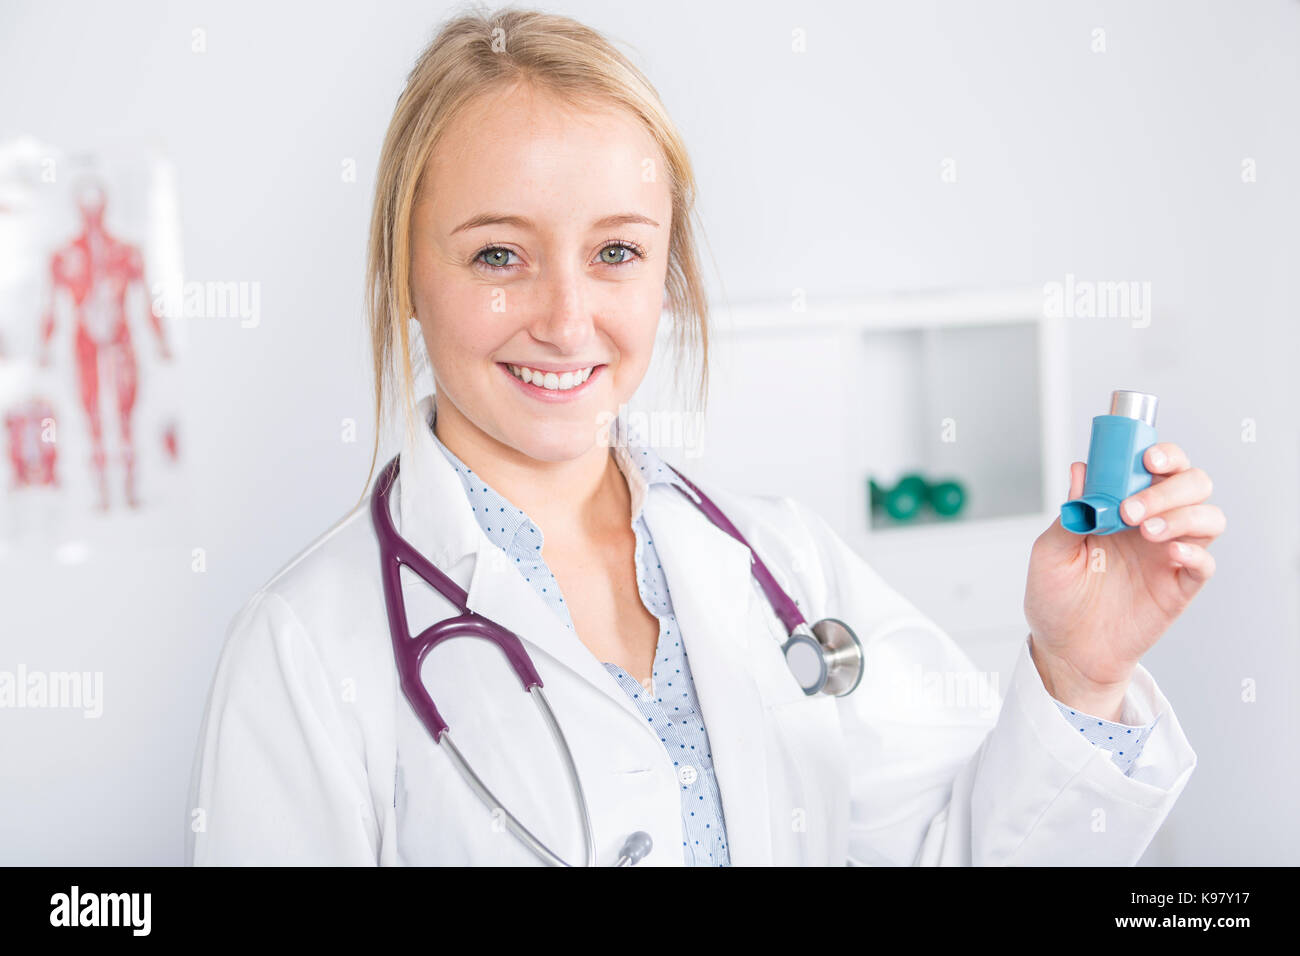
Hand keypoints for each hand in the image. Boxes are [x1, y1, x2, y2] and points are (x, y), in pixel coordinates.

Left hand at [1023, 443, 1223, 718]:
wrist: (1065, 649)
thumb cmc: (1056, 598)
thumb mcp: (1050, 552)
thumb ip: (1072, 511)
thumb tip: (1082, 470)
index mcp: (1122, 505)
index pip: (1158, 466)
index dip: (1162, 454)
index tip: (1145, 459)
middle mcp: (1152, 524)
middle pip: (1193, 483)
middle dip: (1170, 486)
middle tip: (1132, 508)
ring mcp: (1168, 554)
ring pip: (1208, 517)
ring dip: (1183, 516)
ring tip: (1147, 532)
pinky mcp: (1179, 587)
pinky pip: (1205, 563)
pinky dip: (1195, 553)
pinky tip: (1170, 555)